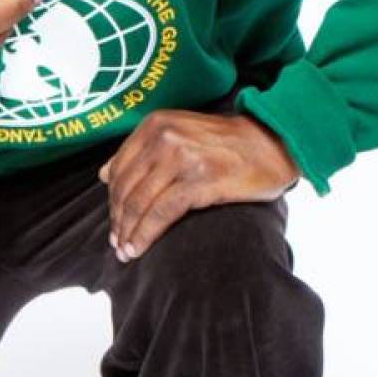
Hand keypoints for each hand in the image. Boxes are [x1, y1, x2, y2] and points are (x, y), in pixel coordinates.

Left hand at [97, 108, 300, 260]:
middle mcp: (165, 137)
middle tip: (117, 244)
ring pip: (139, 203)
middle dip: (118, 221)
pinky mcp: (200, 180)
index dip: (111, 201)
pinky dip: (145, 235)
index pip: (119, 168)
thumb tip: (104, 174)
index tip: (114, 223)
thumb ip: (143, 150)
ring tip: (125, 252)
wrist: (273, 144)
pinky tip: (139, 249)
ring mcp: (182, 158)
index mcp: (156, 124)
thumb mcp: (181, 133)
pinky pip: (160, 214)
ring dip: (128, 232)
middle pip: (126, 188)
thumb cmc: (228, 145)